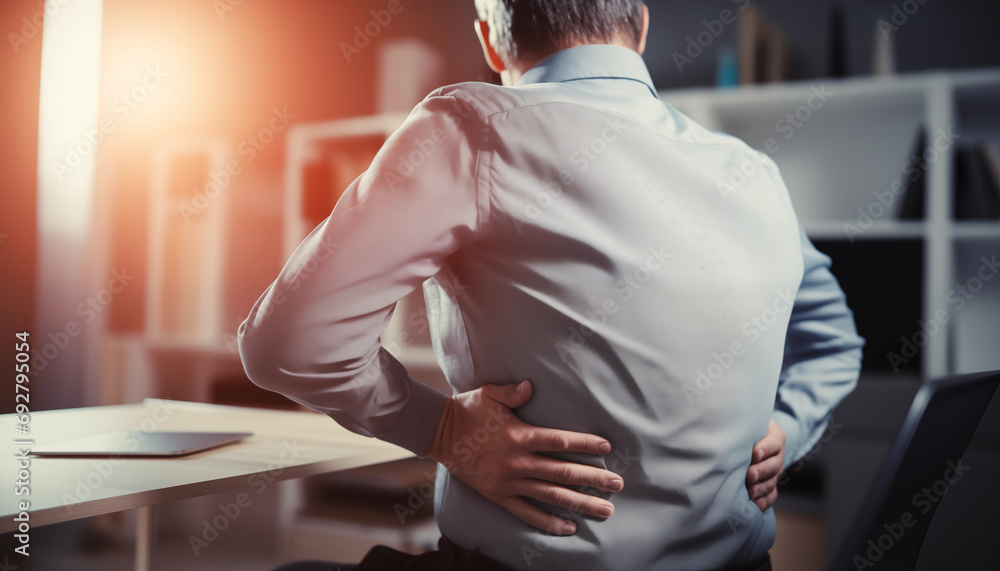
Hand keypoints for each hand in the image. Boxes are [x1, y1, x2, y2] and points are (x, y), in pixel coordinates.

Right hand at [425, 380, 622, 535]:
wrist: (438, 434)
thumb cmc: (467, 410)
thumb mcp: (489, 394)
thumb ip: (513, 392)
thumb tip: (531, 386)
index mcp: (519, 435)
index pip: (559, 441)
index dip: (584, 444)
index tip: (606, 447)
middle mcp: (517, 462)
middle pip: (563, 472)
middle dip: (594, 478)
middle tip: (618, 484)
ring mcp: (509, 482)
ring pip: (551, 495)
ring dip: (580, 503)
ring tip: (605, 509)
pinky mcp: (499, 496)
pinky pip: (528, 513)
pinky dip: (549, 522)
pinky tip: (569, 527)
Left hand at [746, 418, 784, 511]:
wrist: (741, 434)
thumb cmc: (741, 425)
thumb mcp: (745, 421)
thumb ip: (742, 425)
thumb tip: (725, 431)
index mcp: (774, 435)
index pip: (775, 441)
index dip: (766, 448)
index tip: (755, 454)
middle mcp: (777, 453)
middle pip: (775, 464)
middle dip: (762, 471)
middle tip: (750, 475)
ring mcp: (774, 469)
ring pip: (773, 480)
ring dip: (762, 487)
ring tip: (750, 492)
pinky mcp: (769, 482)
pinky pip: (772, 494)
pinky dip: (765, 500)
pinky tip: (756, 505)